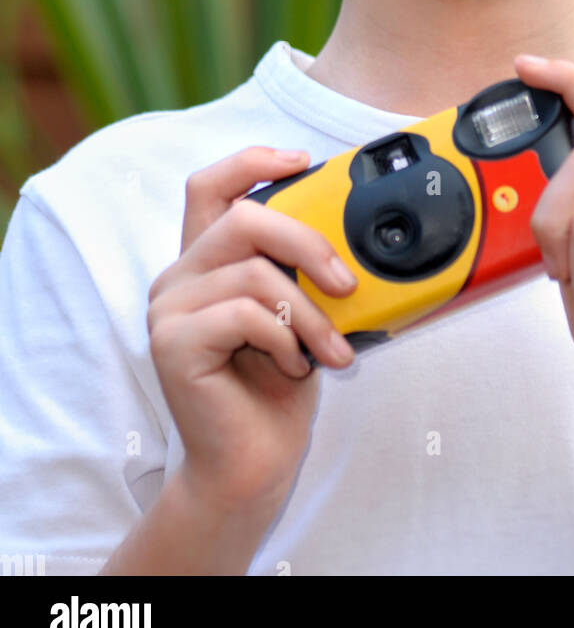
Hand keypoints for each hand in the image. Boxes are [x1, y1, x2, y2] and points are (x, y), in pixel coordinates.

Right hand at [147, 146, 358, 515]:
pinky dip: (284, 340)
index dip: (252, 160)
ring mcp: (168, 309)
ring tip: (331, 351)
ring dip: (307, 313)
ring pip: (253, 271)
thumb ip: (300, 271)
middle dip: (307, 243)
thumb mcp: (299, 312)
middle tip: (346, 284)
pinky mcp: (171, 343)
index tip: (303, 161)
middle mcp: (178, 278)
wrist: (252, 467)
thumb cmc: (278, 389)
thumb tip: (352, 233)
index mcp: (206, 262)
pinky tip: (293, 369)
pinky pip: (245, 313)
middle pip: (243, 218)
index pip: (211, 186)